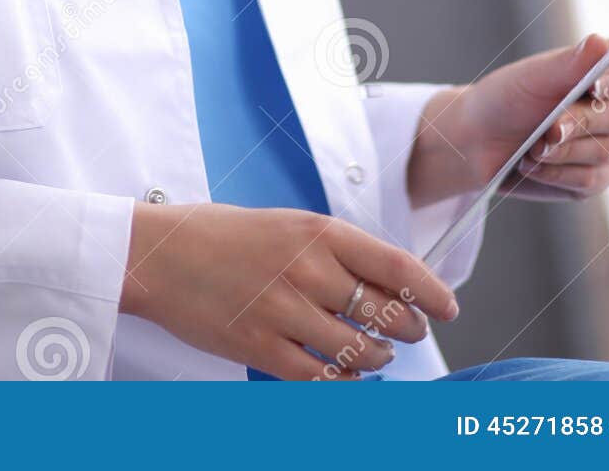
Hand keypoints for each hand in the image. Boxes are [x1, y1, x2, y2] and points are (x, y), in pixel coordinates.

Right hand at [118, 200, 458, 380]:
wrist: (162, 254)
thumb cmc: (224, 235)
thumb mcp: (288, 225)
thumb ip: (335, 250)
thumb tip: (385, 283)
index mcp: (318, 231)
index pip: (395, 267)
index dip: (431, 293)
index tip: (447, 308)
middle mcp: (308, 269)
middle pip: (384, 313)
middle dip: (408, 329)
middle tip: (411, 333)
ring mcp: (284, 311)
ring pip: (358, 351)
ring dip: (378, 359)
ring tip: (377, 355)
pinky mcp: (261, 347)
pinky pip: (321, 379)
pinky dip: (342, 383)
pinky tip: (343, 375)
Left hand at [409, 33, 608, 206]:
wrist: (479, 141)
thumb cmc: (507, 98)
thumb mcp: (532, 76)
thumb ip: (569, 62)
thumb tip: (601, 43)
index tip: (594, 84)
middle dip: (579, 122)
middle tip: (547, 128)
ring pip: (606, 152)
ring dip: (561, 151)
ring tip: (532, 147)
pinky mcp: (601, 177)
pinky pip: (592, 180)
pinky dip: (556, 173)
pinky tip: (532, 165)